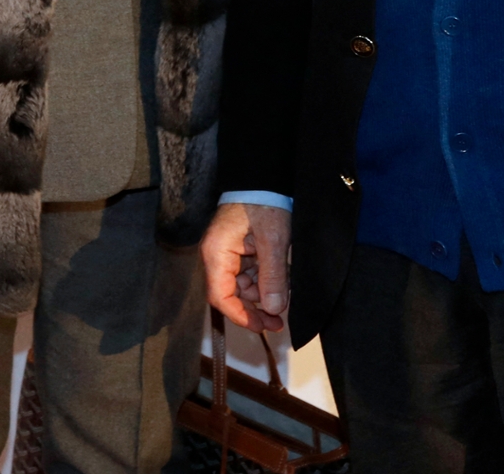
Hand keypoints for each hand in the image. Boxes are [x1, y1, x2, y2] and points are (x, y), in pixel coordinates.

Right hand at [202, 203, 291, 333]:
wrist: (266, 176)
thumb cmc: (265, 202)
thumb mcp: (273, 240)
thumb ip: (273, 275)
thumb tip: (273, 309)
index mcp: (217, 253)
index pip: (220, 296)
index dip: (240, 316)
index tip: (263, 326)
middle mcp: (218, 255)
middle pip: (232, 294)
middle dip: (255, 307)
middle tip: (279, 321)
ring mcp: (229, 252)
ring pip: (243, 285)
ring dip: (263, 293)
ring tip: (287, 293)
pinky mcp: (241, 248)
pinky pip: (250, 272)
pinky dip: (266, 279)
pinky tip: (283, 280)